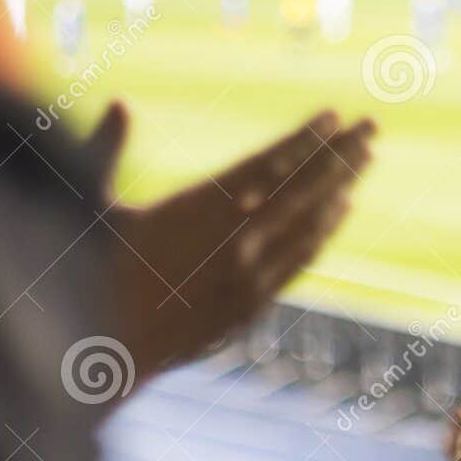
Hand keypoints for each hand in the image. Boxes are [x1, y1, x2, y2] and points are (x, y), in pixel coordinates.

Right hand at [87, 103, 374, 377]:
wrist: (104, 356)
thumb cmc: (88, 275)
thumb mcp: (88, 205)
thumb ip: (106, 149)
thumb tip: (120, 104)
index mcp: (197, 210)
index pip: (266, 165)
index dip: (304, 139)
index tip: (333, 116)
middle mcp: (233, 243)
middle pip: (302, 190)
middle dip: (341, 156)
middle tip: (372, 128)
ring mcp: (248, 278)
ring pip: (309, 226)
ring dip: (341, 189)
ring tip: (366, 161)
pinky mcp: (251, 306)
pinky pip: (299, 262)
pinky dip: (322, 233)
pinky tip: (339, 213)